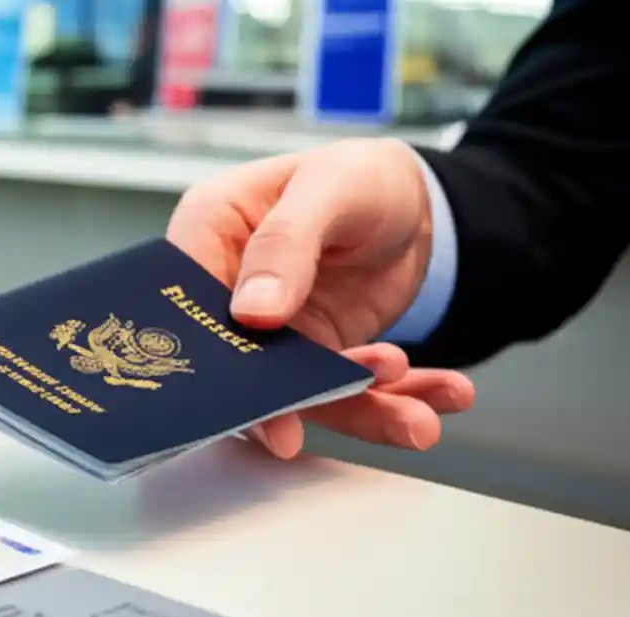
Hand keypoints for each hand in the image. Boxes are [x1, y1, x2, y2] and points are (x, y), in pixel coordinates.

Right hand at [167, 138, 474, 457]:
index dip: (209, 361)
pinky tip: (443, 396)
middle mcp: (231, 295)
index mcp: (210, 237)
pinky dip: (398, 403)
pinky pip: (352, 395)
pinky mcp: (321, 360)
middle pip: (239, 370)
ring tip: (416, 420)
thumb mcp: (330, 186)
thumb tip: (252, 312)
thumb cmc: (359, 176)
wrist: (416, 205)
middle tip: (316, 427)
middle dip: (288, 407)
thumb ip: (286, 243)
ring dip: (362, 412)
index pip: (186, 309)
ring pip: (302, 396)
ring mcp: (276, 337)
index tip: (252, 401)